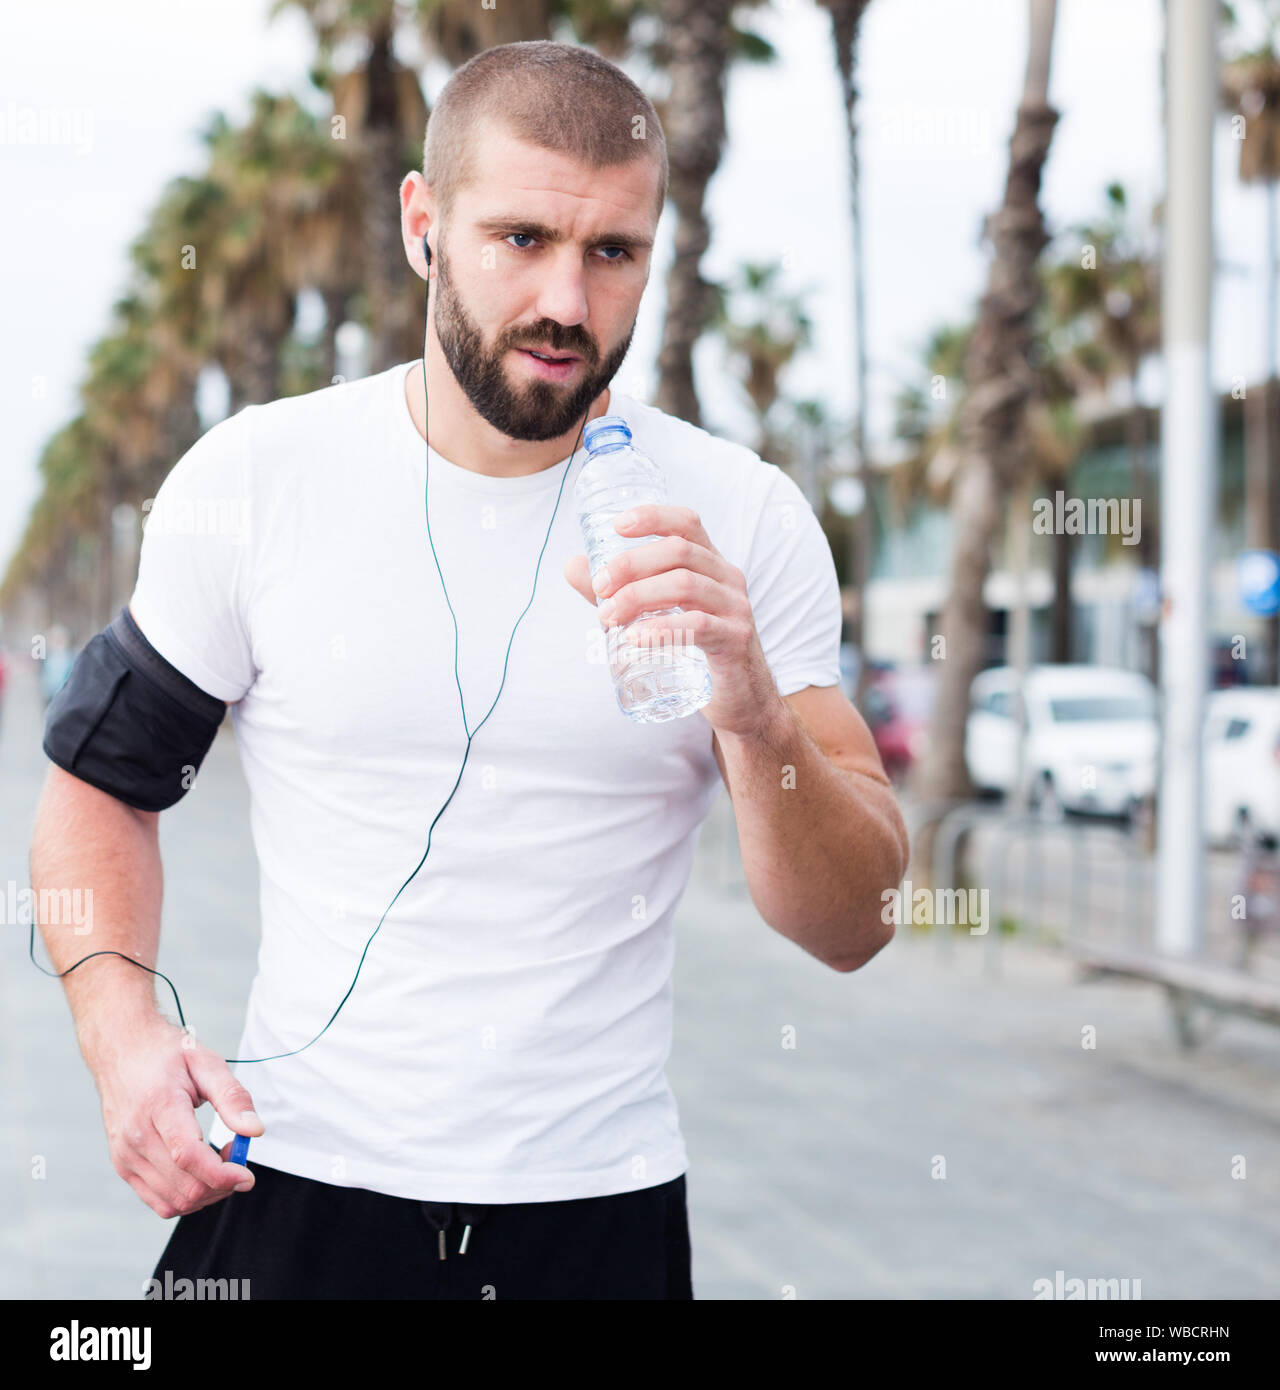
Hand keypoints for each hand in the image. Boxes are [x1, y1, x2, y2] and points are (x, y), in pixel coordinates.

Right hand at [91, 1012, 264, 1218]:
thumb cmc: (167, 1054)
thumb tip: (255, 1131)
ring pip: (174, 1201)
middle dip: (222, 1184)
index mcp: (158, 1106)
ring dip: (208, 1193)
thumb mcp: (206, 1062)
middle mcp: (135, 1136)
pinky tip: (200, 1173)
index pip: (188, 1156)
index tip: (247, 1175)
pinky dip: (187, 1198)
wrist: (120, 1051)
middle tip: (236, 1155)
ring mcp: (125, 1155)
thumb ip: (232, 1097)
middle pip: (185, 1186)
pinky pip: (159, 1202)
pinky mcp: (122, 1166)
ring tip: (220, 1161)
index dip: (222, 1174)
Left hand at [563, 504, 782, 738]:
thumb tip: (573, 566)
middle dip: (631, 564)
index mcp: (710, 563)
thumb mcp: (659, 613)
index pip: (686, 524)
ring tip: (608, 616)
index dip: (653, 516)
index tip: (616, 526)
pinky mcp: (735, 641)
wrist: (740, 698)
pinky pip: (698, 625)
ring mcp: (735, 608)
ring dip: (639, 595)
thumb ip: (619, 591)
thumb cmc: (696, 648)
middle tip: (599, 587)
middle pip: (679, 551)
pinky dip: (662, 628)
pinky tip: (635, 637)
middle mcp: (727, 578)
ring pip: (686, 584)